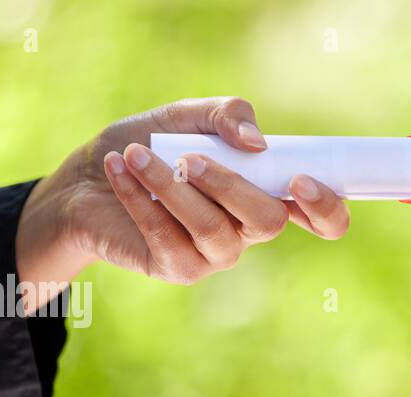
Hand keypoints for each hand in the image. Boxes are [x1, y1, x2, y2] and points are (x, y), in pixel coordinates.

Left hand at [15, 97, 348, 307]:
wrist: (84, 181)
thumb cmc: (145, 146)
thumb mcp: (185, 115)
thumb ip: (226, 114)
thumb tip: (255, 142)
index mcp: (265, 194)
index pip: (323, 218)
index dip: (327, 209)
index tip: (300, 181)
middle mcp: (248, 230)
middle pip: (268, 222)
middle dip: (230, 185)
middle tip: (189, 157)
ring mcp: (214, 255)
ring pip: (213, 229)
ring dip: (172, 187)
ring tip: (136, 154)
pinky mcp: (177, 268)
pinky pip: (167, 236)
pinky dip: (140, 197)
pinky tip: (119, 169)